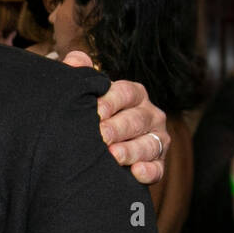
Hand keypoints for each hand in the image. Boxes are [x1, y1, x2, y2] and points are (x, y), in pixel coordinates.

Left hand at [63, 50, 167, 183]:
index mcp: (133, 94)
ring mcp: (156, 139)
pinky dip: (149, 171)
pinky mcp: (158, 163)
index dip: (112, 101)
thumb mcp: (88, 93)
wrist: (100, 145)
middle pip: (137, 119)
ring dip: (132, 151)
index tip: (96, 111)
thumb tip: (75, 59)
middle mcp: (149, 115)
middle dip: (118, 128)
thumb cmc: (93, 114)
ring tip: (113, 156)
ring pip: (149, 144)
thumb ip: (82, 75)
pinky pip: (158, 168)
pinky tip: (136, 173)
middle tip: (101, 135)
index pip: (126, 93)